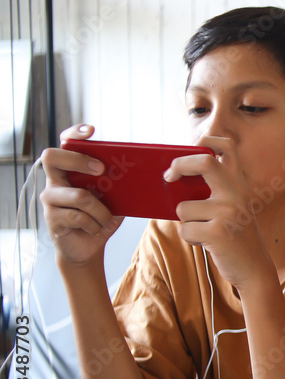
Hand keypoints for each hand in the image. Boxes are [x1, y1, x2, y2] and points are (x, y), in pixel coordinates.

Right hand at [39, 124, 122, 266]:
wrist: (88, 247)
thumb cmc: (100, 217)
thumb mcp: (112, 197)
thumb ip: (116, 183)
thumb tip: (140, 170)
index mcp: (69, 170)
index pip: (64, 144)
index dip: (74, 134)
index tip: (91, 131)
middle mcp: (54, 181)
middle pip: (51, 157)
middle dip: (79, 160)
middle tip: (101, 170)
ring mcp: (50, 199)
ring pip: (79, 196)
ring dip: (101, 210)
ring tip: (107, 219)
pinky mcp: (52, 218)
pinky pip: (79, 217)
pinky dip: (96, 224)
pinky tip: (97, 229)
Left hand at [164, 136, 270, 286]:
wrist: (254, 268)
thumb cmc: (235, 236)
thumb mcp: (231, 207)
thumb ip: (212, 190)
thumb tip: (174, 178)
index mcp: (239, 183)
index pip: (227, 146)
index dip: (206, 141)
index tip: (188, 152)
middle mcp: (237, 193)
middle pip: (204, 161)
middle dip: (179, 165)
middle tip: (168, 177)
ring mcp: (229, 212)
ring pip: (183, 207)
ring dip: (186, 222)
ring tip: (204, 231)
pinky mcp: (218, 232)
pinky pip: (185, 229)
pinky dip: (190, 238)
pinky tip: (207, 243)